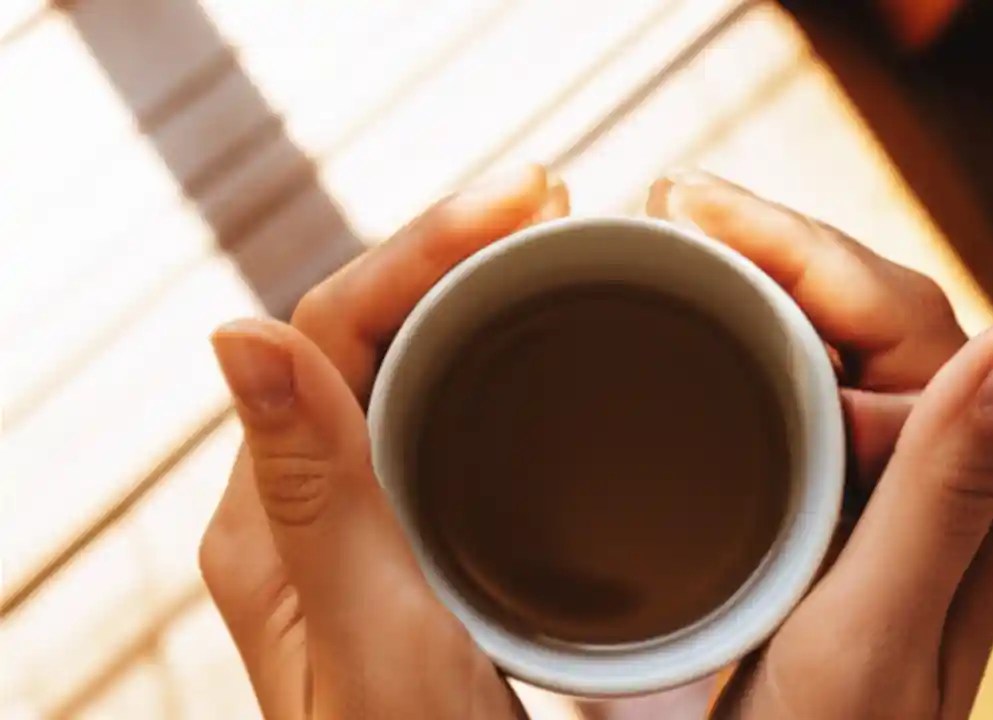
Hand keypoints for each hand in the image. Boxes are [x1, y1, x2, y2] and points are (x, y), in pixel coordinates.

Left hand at [199, 165, 566, 718]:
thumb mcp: (375, 638)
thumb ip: (319, 495)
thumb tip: (235, 329)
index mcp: (275, 522)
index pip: (325, 334)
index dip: (421, 249)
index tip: (526, 200)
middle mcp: (303, 508)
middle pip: (362, 332)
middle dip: (451, 249)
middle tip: (554, 203)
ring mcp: (357, 522)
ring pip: (402, 365)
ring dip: (471, 290)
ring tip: (554, 243)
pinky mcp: (409, 538)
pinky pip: (434, 414)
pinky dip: (490, 356)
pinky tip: (541, 340)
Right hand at [647, 171, 992, 718]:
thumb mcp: (871, 629)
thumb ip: (947, 490)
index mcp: (969, 496)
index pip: (902, 322)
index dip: (804, 248)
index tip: (695, 205)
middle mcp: (935, 480)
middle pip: (868, 317)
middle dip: (774, 245)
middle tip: (670, 203)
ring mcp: (874, 491)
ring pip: (832, 345)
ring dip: (759, 278)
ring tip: (675, 237)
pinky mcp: (822, 507)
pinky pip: (797, 391)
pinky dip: (743, 339)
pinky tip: (693, 316)